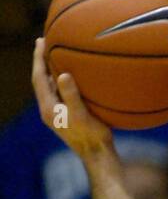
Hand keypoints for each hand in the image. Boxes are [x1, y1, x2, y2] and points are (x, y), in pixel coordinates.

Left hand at [31, 39, 112, 157]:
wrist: (98, 157)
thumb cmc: (92, 137)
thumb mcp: (81, 115)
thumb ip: (71, 95)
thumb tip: (62, 75)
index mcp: (48, 108)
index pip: (38, 78)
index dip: (38, 58)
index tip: (41, 41)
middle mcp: (49, 110)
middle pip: (41, 80)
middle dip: (42, 61)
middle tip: (46, 42)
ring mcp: (57, 114)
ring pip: (49, 87)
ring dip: (51, 70)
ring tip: (56, 55)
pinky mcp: (66, 117)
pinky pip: (59, 93)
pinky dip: (61, 81)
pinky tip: (70, 75)